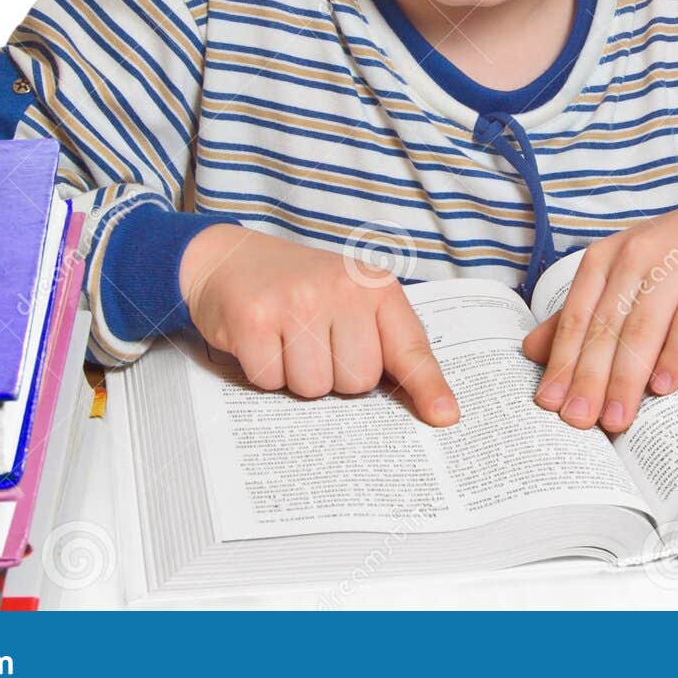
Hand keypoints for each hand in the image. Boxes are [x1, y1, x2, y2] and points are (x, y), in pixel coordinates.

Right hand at [178, 224, 458, 425]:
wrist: (232, 260)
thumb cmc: (301, 291)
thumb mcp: (352, 303)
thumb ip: (385, 346)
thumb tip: (432, 410)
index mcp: (375, 288)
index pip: (410, 347)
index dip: (428, 386)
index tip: (445, 417)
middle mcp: (342, 290)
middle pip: (357, 382)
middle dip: (335, 377)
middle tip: (316, 344)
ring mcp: (297, 301)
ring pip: (313, 389)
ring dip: (297, 378)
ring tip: (288, 341)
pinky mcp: (254, 318)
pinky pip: (271, 381)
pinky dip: (263, 372)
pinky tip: (262, 341)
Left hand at [520, 186, 677, 432]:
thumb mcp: (628, 272)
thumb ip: (584, 310)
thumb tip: (532, 350)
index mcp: (606, 257)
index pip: (576, 317)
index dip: (562, 362)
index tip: (549, 404)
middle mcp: (635, 256)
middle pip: (605, 327)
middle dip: (589, 379)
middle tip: (578, 422)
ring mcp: (677, 263)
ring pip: (643, 328)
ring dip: (627, 378)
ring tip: (616, 419)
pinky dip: (676, 355)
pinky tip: (664, 387)